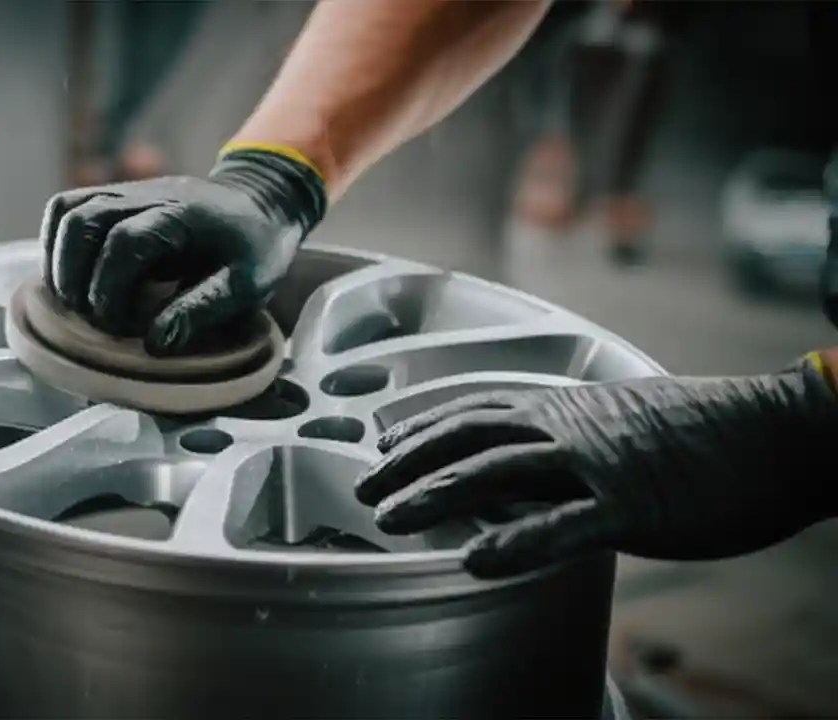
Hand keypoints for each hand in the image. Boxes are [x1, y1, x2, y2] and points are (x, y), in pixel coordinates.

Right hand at [39, 147, 325, 354]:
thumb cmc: (255, 247)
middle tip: (92, 319)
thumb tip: (154, 342)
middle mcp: (145, 194)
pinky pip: (66, 209)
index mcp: (179, 214)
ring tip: (74, 303)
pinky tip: (72, 279)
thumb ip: (202, 310)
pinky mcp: (114, 198)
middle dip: (74, 277)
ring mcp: (125, 191)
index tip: (122, 326)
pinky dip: (57, 244)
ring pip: (66, 211)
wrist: (260, 201)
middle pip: (81, 220)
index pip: (123, 242)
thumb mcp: (247, 284)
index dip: (111, 289)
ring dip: (59, 262)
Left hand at [354, 357, 837, 577]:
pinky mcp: (630, 506)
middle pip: (467, 436)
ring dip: (435, 493)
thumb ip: (573, 435)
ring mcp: (596, 464)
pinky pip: (560, 526)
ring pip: (496, 471)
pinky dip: (512, 542)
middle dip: (409, 462)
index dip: (423, 427)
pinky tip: (473, 560)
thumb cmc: (706, 431)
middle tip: (364, 489)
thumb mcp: (624, 421)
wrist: (777, 431)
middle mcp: (568, 427)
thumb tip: (538, 455)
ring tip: (389, 518)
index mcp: (567, 407)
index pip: (476, 409)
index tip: (383, 444)